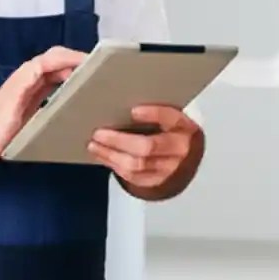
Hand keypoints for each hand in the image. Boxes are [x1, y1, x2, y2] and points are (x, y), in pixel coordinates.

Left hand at [0, 46, 85, 164]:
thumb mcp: (10, 106)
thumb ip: (25, 85)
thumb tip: (45, 66)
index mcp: (26, 77)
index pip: (54, 58)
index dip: (74, 57)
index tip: (95, 62)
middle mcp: (29, 79)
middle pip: (57, 61)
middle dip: (78, 61)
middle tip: (102, 72)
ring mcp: (30, 90)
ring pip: (56, 73)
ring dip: (75, 72)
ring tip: (95, 81)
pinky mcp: (31, 102)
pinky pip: (53, 87)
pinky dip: (68, 85)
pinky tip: (77, 96)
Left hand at [87, 105, 203, 197]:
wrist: (184, 158)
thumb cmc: (169, 130)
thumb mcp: (169, 116)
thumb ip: (150, 107)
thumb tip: (115, 97)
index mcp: (184, 126)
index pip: (171, 118)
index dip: (153, 114)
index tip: (133, 110)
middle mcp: (180, 149)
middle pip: (148, 146)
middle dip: (119, 140)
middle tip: (99, 133)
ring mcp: (169, 169)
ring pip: (136, 164)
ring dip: (110, 154)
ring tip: (94, 145)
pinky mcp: (157, 181)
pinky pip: (132, 176)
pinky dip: (114, 165)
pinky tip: (102, 155)